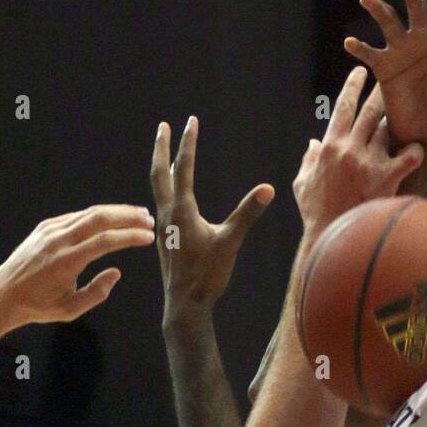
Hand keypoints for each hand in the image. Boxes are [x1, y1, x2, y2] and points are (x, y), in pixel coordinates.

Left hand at [0, 204, 155, 325]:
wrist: (4, 293)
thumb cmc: (38, 306)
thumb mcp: (70, 310)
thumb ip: (96, 293)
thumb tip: (116, 272)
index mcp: (67, 261)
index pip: (105, 241)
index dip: (130, 237)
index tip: (148, 237)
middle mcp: (59, 240)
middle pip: (99, 218)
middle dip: (127, 216)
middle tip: (148, 219)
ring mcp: (50, 230)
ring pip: (88, 213)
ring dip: (115, 212)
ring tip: (135, 215)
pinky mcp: (45, 226)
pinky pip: (76, 216)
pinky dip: (96, 215)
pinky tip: (110, 219)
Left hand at [151, 116, 272, 312]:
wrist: (185, 305)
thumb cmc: (206, 276)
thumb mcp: (230, 242)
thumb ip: (247, 214)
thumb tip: (268, 188)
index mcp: (181, 211)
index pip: (183, 168)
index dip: (188, 143)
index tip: (191, 121)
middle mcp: (167, 215)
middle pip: (159, 173)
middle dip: (161, 148)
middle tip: (163, 127)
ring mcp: (163, 227)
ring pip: (158, 189)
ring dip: (162, 168)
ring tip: (166, 156)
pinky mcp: (165, 238)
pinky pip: (161, 205)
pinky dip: (165, 190)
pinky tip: (171, 197)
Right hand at [293, 67, 423, 245]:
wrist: (330, 237)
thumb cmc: (316, 213)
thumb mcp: (303, 184)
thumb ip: (308, 161)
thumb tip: (312, 144)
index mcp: (329, 146)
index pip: (342, 106)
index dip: (352, 86)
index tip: (361, 71)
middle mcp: (350, 149)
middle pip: (370, 111)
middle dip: (381, 92)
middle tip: (392, 79)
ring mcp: (369, 162)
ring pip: (389, 130)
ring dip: (397, 123)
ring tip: (409, 113)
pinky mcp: (386, 178)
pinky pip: (408, 157)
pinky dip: (414, 152)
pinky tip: (416, 152)